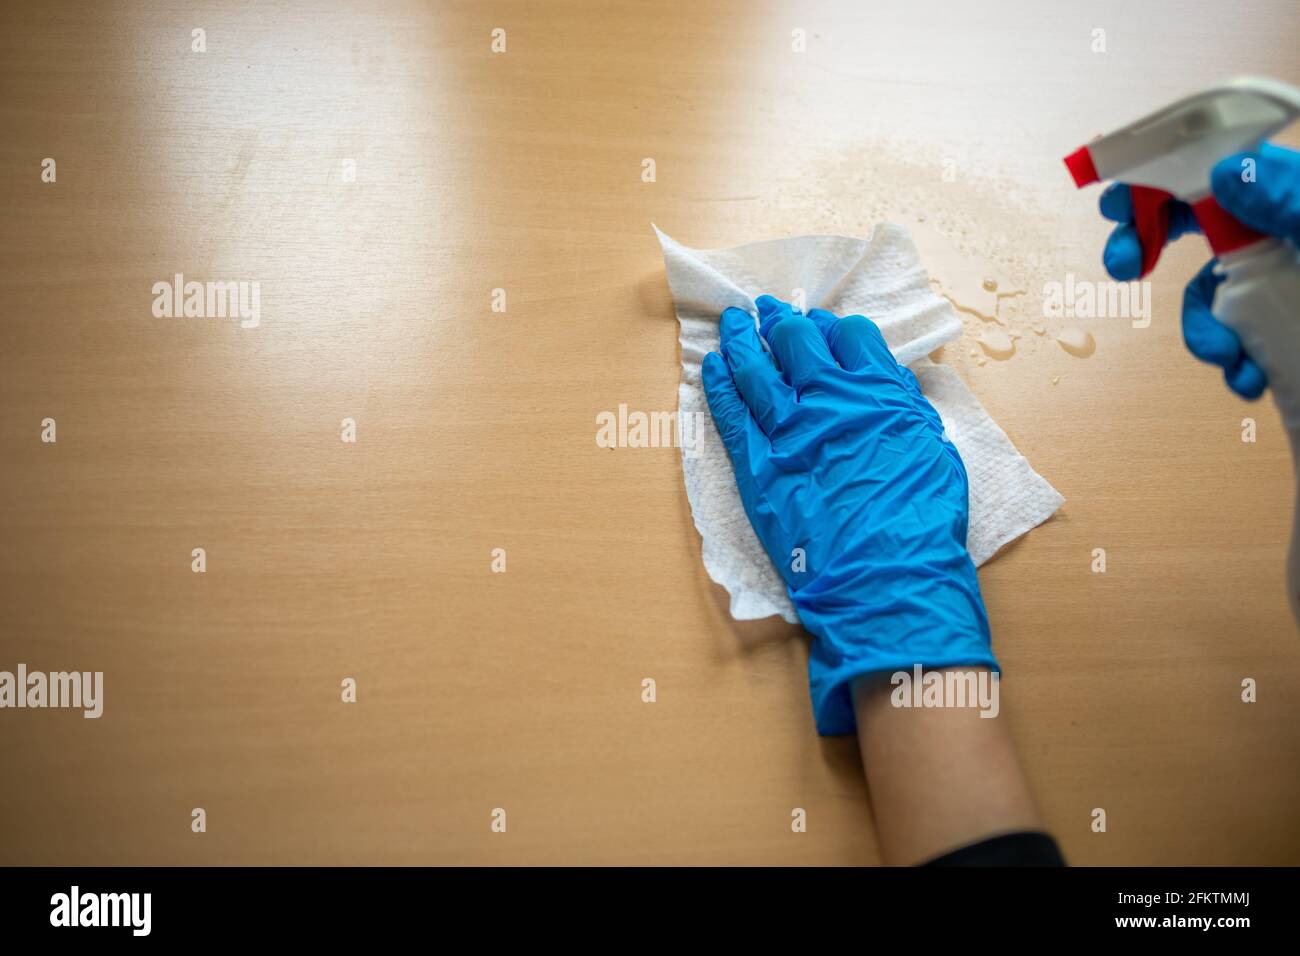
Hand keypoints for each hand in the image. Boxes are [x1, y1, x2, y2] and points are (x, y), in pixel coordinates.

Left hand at [701, 295, 994, 734]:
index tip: (824, 326)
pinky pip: (731, 413)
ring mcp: (788, 429)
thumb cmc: (920, 519)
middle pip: (797, 342)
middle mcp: (829, 399)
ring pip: (756, 368)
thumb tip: (888, 387)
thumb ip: (906, 411)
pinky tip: (713, 365)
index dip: (834, 328)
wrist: (883, 572)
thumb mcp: (934, 450)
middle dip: (782, 321)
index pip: (851, 337)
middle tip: (769, 310)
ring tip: (733, 319)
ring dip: (743, 338)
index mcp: (879, 392)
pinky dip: (719, 384)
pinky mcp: (756, 465)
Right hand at [1099, 142, 1299, 398]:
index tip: (1114, 199)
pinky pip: (1234, 335)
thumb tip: (1226, 174)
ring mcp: (1282, 282)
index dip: (1158, 174)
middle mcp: (1281, 232)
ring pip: (1207, 293)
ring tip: (1226, 358)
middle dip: (1148, 246)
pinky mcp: (1282, 325)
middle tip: (1125, 267)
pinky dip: (1232, 362)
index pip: (1213, 163)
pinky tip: (1251, 378)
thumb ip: (1288, 197)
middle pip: (1193, 223)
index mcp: (1289, 196)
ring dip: (1200, 330)